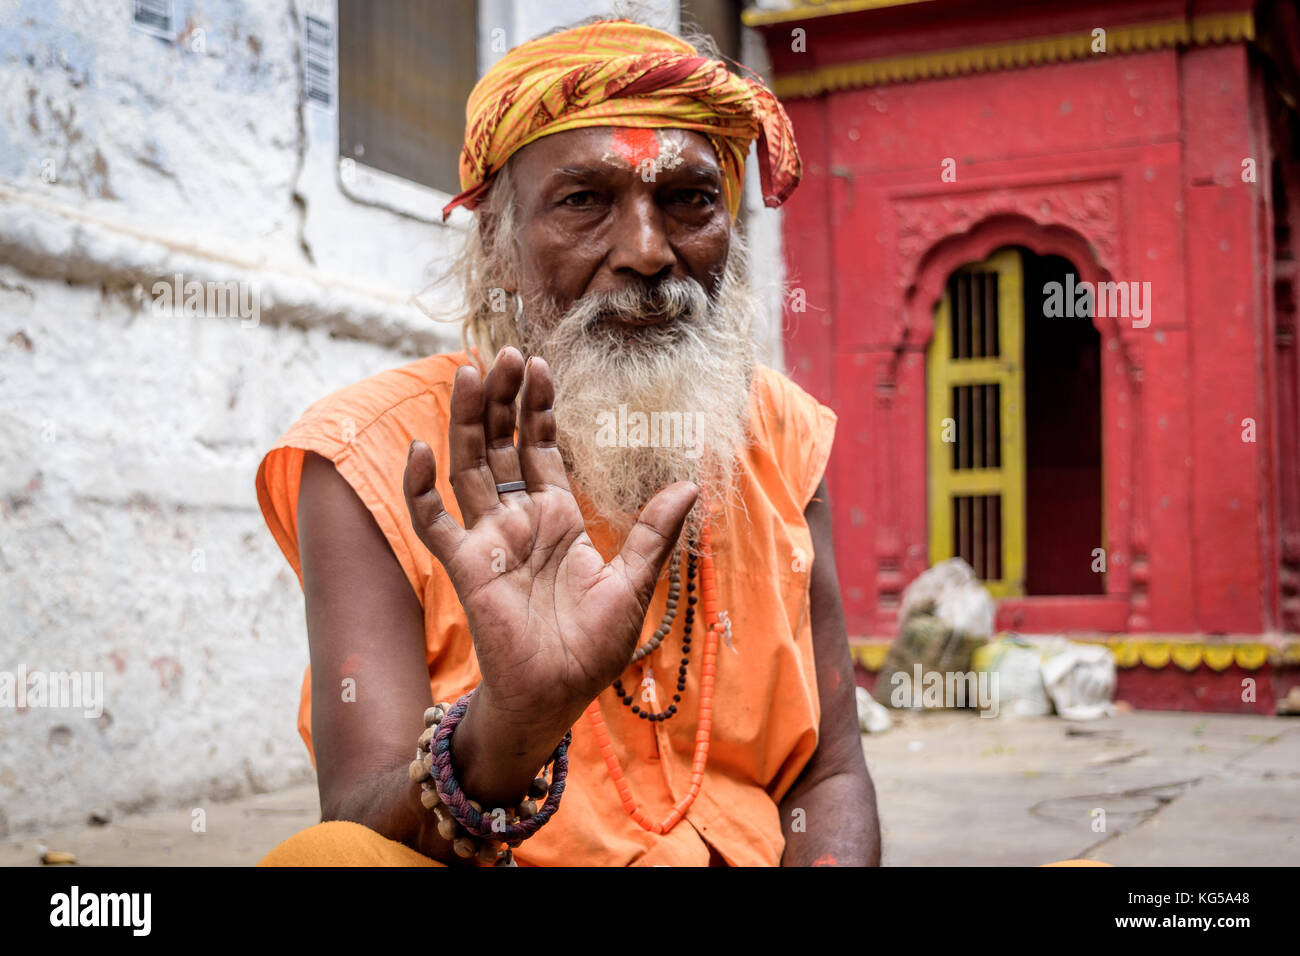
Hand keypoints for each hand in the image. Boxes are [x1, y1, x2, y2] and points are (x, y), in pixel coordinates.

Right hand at [402, 347, 697, 798]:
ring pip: (469, 467)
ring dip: (468, 422)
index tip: (543, 366)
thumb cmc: (593, 648)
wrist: (556, 696)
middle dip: (504, 401)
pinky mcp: (465, 565)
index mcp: (557, 518)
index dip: (539, 408)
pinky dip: (420, 488)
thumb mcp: (634, 585)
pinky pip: (432, 521)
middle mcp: (519, 520)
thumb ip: (653, 534)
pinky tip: (419, 449)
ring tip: (472, 374)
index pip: (541, 448)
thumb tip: (689, 486)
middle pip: (502, 445)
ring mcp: (489, 539)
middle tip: (508, 355)